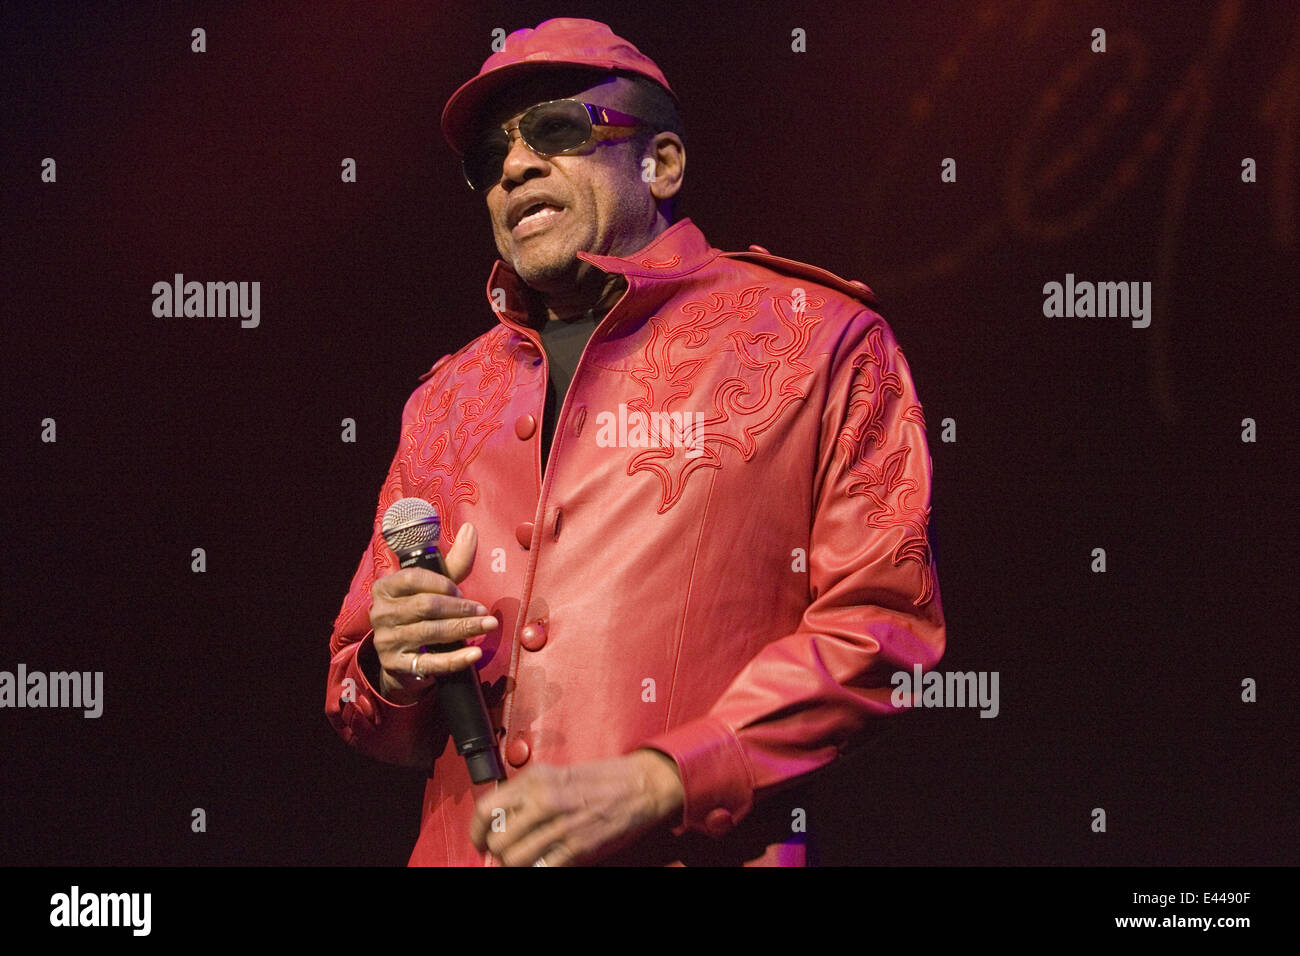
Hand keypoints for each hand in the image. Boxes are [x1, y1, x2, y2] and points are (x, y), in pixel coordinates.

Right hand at [369, 522, 497, 704]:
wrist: (401, 655)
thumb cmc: (420, 611)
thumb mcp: (433, 586)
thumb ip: (453, 562)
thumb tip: (470, 529)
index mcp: (385, 587)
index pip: (413, 578)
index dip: (441, 583)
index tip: (462, 590)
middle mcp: (380, 613)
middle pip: (425, 606)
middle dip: (460, 608)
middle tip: (484, 612)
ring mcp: (386, 640)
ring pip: (430, 632)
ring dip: (463, 628)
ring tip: (487, 626)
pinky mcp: (396, 665)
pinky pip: (430, 663)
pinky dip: (455, 659)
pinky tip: (474, 653)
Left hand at [469, 750, 684, 865]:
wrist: (639, 786)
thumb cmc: (599, 779)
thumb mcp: (557, 774)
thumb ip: (527, 793)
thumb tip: (501, 818)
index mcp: (536, 779)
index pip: (486, 808)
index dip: (476, 830)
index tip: (480, 839)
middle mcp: (544, 800)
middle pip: (497, 839)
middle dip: (498, 850)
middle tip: (504, 851)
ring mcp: (560, 826)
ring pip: (514, 858)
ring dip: (515, 863)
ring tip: (524, 858)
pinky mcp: (576, 847)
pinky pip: (541, 868)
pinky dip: (538, 868)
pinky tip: (543, 862)